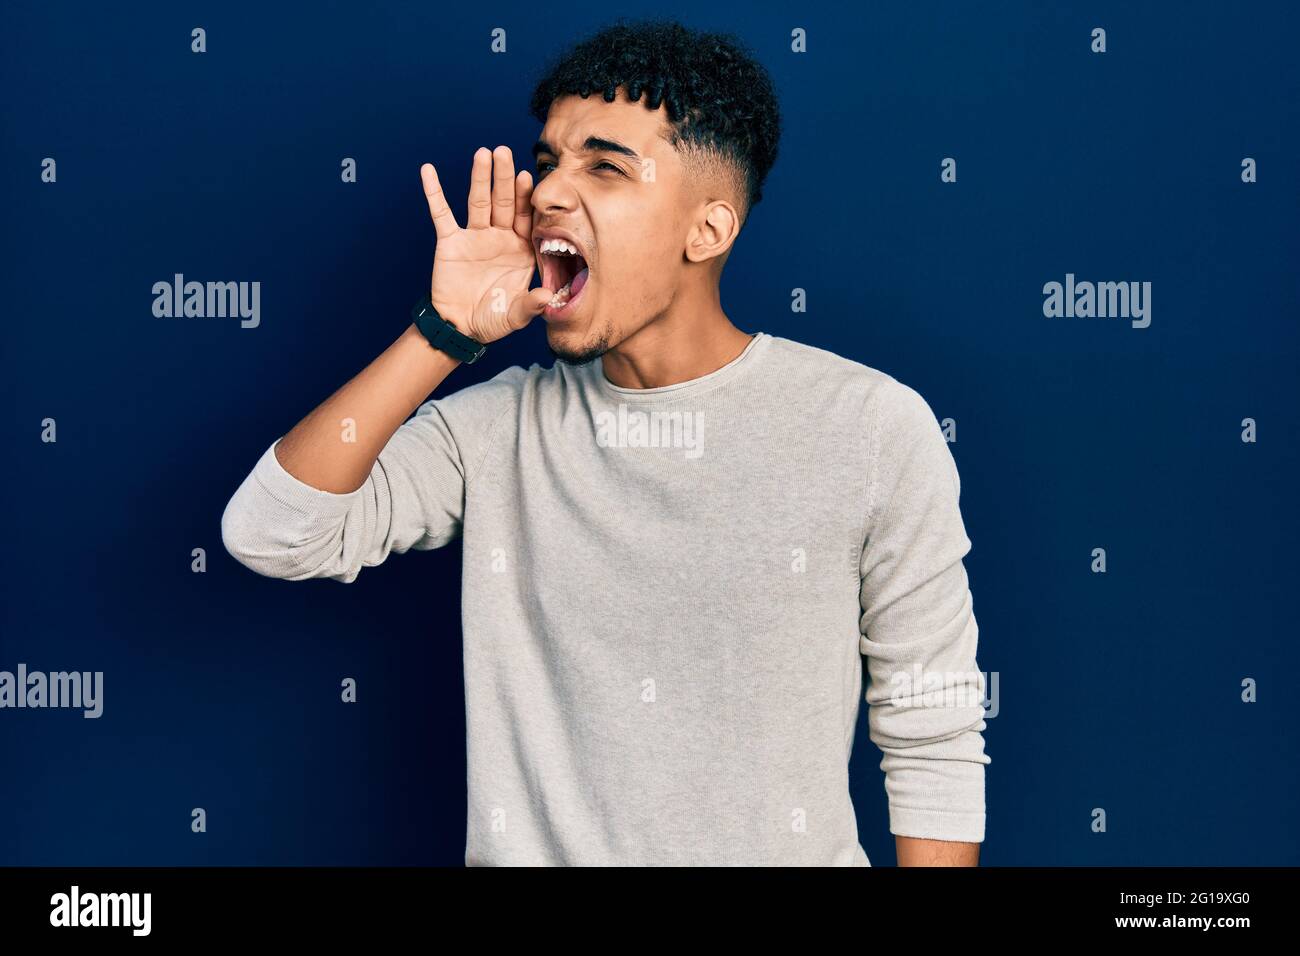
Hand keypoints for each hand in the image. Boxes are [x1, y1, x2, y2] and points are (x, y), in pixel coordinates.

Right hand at [419, 146, 552, 344]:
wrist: (460, 328)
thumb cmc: (493, 321)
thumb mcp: (515, 316)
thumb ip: (531, 305)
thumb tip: (547, 297)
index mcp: (521, 250)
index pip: (526, 219)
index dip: (525, 199)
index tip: (527, 177)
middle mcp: (500, 238)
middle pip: (504, 202)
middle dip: (505, 177)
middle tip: (505, 152)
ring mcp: (475, 237)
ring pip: (478, 201)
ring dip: (480, 177)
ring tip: (482, 153)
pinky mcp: (450, 241)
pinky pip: (441, 214)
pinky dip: (434, 192)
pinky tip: (428, 171)